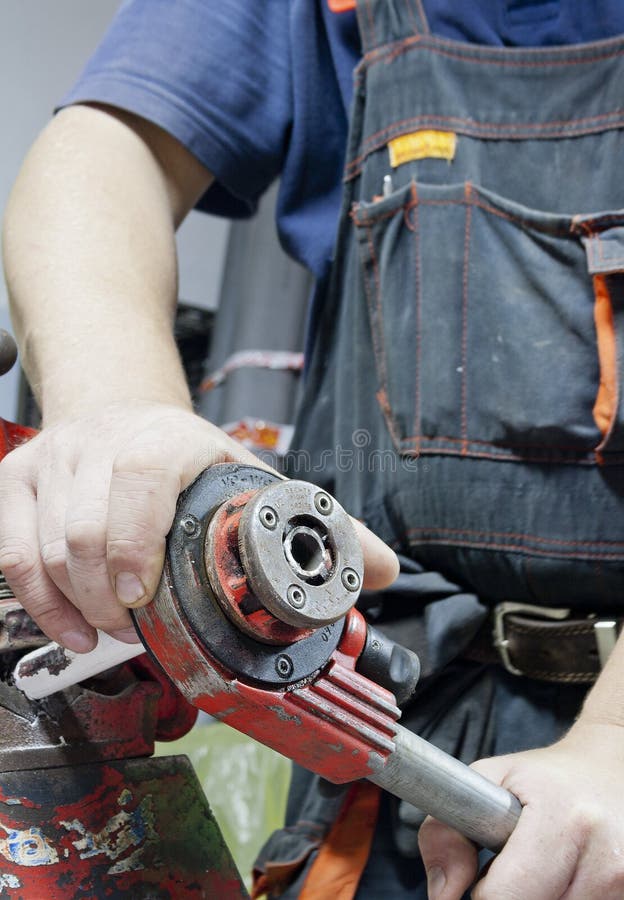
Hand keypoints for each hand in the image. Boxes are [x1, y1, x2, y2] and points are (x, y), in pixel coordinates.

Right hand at [0, 402, 398, 651]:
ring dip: (74, 606)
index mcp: (171, 439)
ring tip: (109, 636)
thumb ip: (320, 523)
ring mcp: (54, 462)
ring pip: (43, 546)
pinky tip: (70, 630)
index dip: (135, 542)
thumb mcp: (251, 478)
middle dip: (107, 596)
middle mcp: (103, 443)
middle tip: (137, 632)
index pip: (143, 475)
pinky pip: (8, 550)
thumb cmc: (189, 459)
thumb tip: (382, 569)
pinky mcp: (16, 484)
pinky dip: (36, 599)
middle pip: (83, 527)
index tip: (141, 599)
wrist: (123, 414)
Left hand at [418, 720, 623, 899]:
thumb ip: (446, 832)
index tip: (485, 876)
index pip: (506, 898)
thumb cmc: (545, 777)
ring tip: (543, 869)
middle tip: (514, 868)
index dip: (484, 894)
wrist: (612, 766)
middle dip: (511, 899)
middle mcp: (605, 856)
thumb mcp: (487, 781)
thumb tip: (442, 896)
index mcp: (564, 819)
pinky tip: (564, 878)